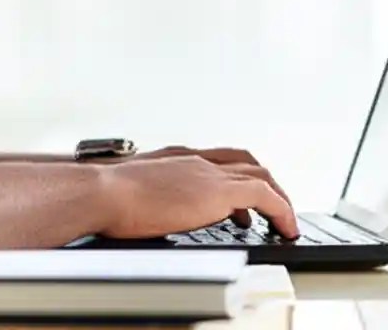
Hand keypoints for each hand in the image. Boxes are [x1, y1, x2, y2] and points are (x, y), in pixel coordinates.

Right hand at [97, 155, 298, 239]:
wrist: (102, 191)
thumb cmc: (104, 197)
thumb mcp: (130, 191)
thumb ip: (147, 195)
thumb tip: (144, 214)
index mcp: (176, 159)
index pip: (218, 159)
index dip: (237, 175)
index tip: (243, 202)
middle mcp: (196, 160)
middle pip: (246, 160)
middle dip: (266, 182)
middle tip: (274, 208)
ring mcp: (208, 173)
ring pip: (261, 174)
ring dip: (279, 197)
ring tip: (285, 221)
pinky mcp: (218, 191)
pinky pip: (266, 195)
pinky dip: (282, 209)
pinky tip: (285, 228)